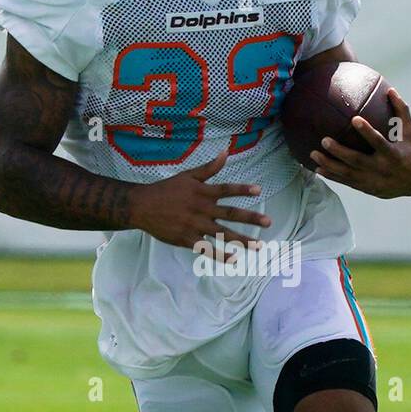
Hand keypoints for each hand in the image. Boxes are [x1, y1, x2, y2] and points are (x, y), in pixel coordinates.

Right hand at [131, 149, 270, 249]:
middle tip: (268, 222)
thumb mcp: (187, 176)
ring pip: (223, 234)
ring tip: (259, 245)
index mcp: (202, 192)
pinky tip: (233, 259)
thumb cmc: (166, 189)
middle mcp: (202, 209)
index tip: (258, 190)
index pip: (226, 190)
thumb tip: (226, 152)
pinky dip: (220, 255)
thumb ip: (209, 168)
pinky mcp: (187, 239)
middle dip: (251, 218)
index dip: (242, 189)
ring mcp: (195, 225)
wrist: (142, 206)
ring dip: (242, 240)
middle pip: (231, 214)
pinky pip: (207, 249)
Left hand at [309, 87, 410, 199]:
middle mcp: (381, 169)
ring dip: (329, 165)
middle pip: (357, 160)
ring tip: (313, 154)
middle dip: (340, 152)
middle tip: (324, 140)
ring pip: (347, 173)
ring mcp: (372, 180)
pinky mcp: (365, 187)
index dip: (367, 132)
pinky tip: (316, 169)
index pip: (379, 142)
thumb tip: (390, 89)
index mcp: (393, 155)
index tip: (355, 119)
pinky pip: (345, 181)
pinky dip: (331, 176)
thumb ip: (402, 112)